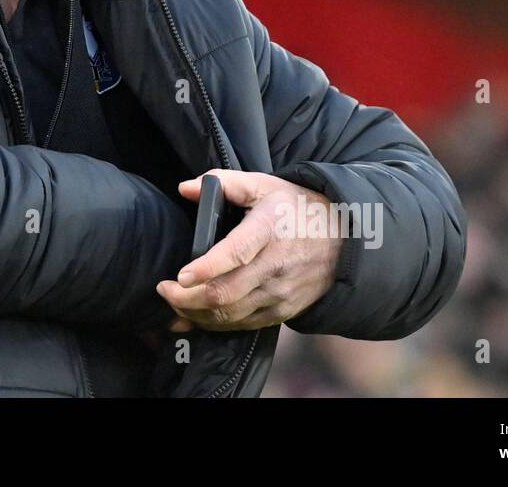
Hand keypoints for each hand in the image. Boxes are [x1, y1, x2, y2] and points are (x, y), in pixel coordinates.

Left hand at [156, 169, 343, 331]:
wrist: (344, 239)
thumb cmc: (296, 208)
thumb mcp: (264, 185)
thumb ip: (223, 183)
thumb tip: (186, 188)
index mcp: (269, 230)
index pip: (236, 253)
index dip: (206, 268)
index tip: (179, 276)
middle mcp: (276, 265)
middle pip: (227, 294)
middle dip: (187, 299)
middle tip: (163, 290)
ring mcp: (280, 293)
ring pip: (231, 315)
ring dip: (196, 314)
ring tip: (174, 302)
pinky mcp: (282, 310)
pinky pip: (243, 325)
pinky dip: (215, 325)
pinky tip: (194, 318)